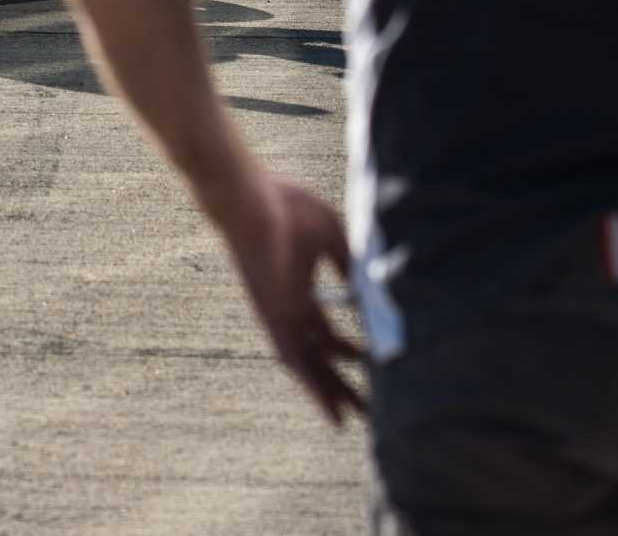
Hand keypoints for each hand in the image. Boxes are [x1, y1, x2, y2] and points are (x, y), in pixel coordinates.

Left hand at [216, 172, 366, 424]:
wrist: (250, 199)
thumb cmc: (287, 208)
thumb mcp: (330, 234)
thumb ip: (347, 260)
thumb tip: (367, 282)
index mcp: (299, 290)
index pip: (323, 331)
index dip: (343, 349)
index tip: (365, 362)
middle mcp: (287, 309)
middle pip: (316, 355)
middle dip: (339, 380)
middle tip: (363, 406)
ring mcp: (279, 315)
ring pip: (306, 364)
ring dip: (328, 391)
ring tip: (352, 418)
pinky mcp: (274, 317)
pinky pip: (295, 360)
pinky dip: (313, 386)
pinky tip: (330, 408)